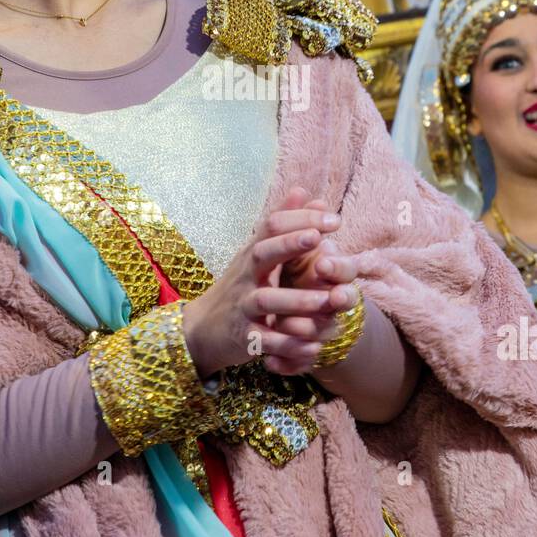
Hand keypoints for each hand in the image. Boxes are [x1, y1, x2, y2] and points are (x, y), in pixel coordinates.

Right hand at [180, 188, 349, 378]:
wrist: (203, 329)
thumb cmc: (240, 286)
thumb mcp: (257, 253)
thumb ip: (282, 225)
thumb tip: (302, 191)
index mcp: (254, 253)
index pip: (272, 226)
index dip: (300, 219)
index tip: (334, 219)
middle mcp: (246, 276)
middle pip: (263, 254)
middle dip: (289, 244)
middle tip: (318, 238)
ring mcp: (243, 306)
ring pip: (267, 300)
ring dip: (297, 299)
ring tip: (328, 299)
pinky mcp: (244, 338)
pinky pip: (266, 340)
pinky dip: (290, 345)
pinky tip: (315, 345)